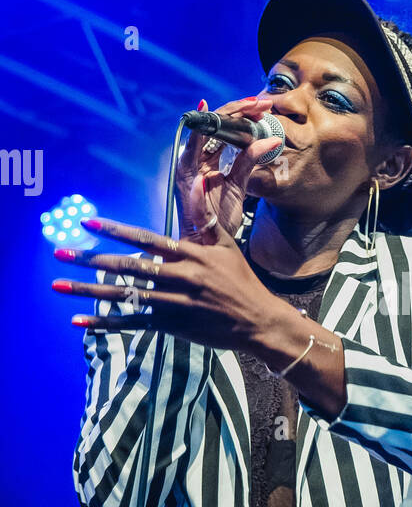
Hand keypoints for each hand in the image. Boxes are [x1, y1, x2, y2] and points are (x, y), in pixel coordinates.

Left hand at [51, 199, 289, 353]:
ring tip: (58, 284)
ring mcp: (174, 303)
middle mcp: (179, 277)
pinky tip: (79, 322)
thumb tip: (197, 180)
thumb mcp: (227, 245)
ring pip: (124, 295)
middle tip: (60, 254)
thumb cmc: (242, 281)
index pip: (146, 239)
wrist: (258, 322)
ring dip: (88, 290)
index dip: (116, 231)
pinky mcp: (172, 326)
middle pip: (128, 267)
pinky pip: (132, 323)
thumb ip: (205, 216)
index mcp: (190, 255)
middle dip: (91, 260)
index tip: (88, 223)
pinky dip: (104, 323)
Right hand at [176, 95, 280, 239]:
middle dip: (237, 109)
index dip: (241, 114)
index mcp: (206, 157)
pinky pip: (191, 154)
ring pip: (203, 130)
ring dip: (225, 117)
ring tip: (248, 108)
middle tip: (260, 103)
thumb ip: (249, 160)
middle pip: (213, 123)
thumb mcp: (240, 184)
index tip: (263, 107)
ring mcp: (188, 166)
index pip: (223, 126)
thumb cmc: (219, 216)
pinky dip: (199, 135)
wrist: (207, 243)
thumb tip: (273, 140)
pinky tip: (207, 114)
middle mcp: (195, 157)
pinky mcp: (184, 178)